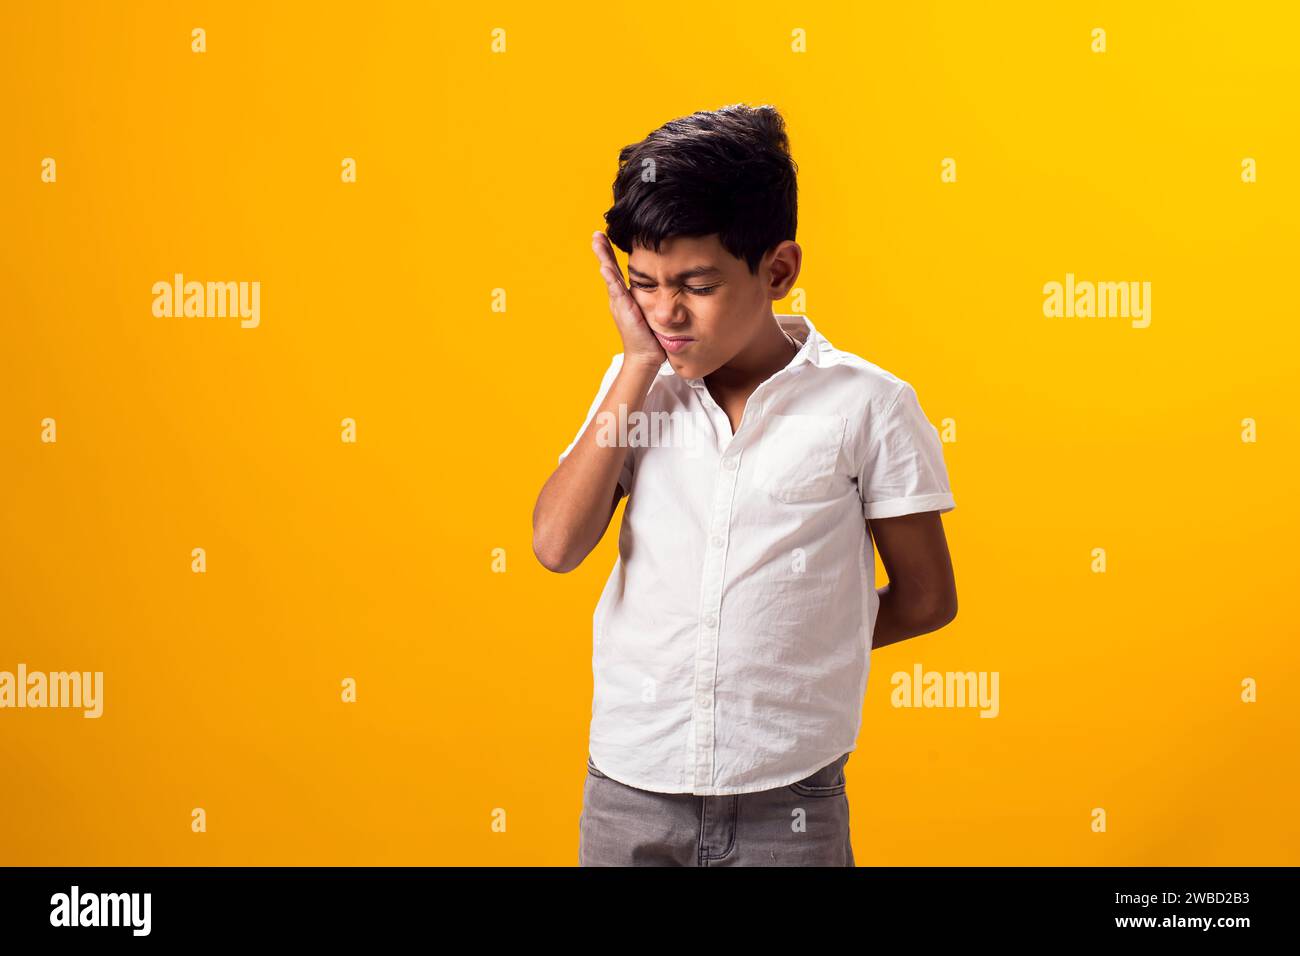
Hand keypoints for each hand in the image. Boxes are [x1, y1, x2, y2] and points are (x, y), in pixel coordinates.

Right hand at [592, 231, 665, 370]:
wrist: (646, 357)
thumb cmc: (649, 337)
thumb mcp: (649, 311)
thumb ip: (651, 298)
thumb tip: (663, 286)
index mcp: (624, 296)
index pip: (616, 271)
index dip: (611, 254)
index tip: (605, 237)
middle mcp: (618, 298)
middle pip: (608, 269)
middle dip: (602, 251)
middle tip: (596, 233)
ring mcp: (619, 303)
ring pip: (610, 276)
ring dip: (603, 258)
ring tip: (597, 242)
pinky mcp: (624, 310)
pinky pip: (616, 291)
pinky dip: (611, 279)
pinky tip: (606, 267)